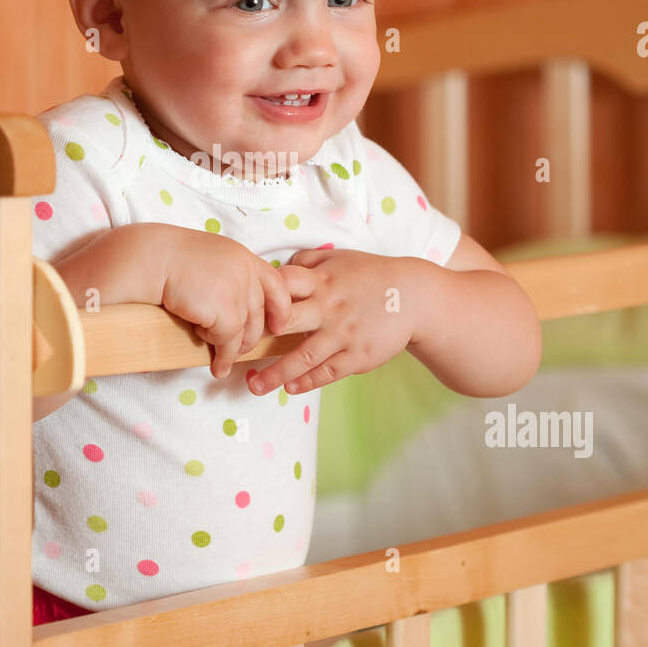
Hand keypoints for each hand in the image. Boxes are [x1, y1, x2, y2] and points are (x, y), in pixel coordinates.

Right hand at [161, 229, 292, 378]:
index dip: (282, 309)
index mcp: (245, 258)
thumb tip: (236, 305)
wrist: (153, 259)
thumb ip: (230, 276)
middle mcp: (247, 274)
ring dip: (232, 352)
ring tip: (221, 363)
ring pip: (244, 334)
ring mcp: (238, 293)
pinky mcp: (225, 313)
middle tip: (237, 351)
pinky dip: (219, 354)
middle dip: (250, 339)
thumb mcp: (212, 258)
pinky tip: (212, 360)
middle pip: (259, 316)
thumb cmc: (172, 259)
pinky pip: (227, 343)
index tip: (279, 326)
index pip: (277, 285)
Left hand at [245, 248, 424, 395]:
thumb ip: (306, 262)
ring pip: (303, 357)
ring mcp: (344, 334)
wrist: (414, 296)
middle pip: (286, 322)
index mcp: (322, 281)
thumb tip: (276, 269)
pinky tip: (290, 388)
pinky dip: (307, 381)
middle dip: (258, 337)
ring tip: (254, 386)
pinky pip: (327, 372)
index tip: (239, 307)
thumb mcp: (339, 259)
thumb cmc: (371, 275)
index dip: (260, 295)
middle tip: (233, 351)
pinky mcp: (358, 356)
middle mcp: (330, 307)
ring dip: (276, 374)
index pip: (284, 284)